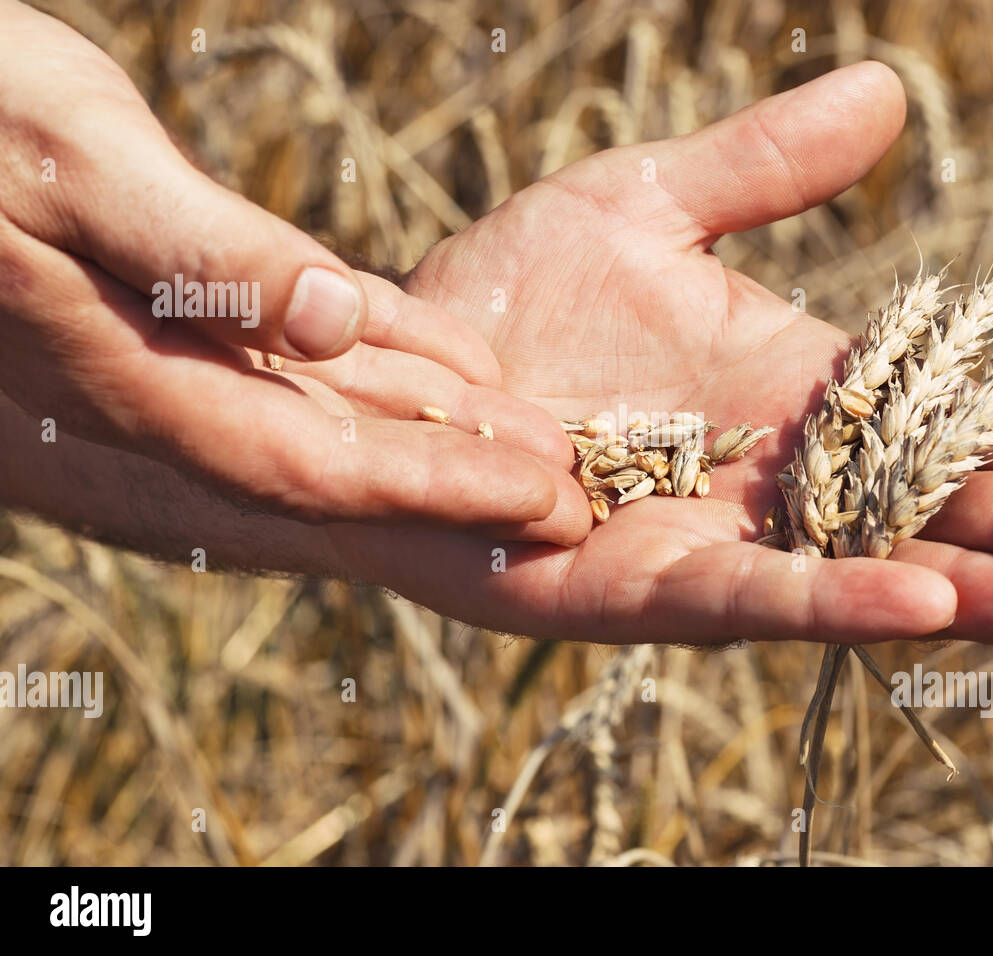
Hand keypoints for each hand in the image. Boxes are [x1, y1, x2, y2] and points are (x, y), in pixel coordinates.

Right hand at [0, 1, 586, 538]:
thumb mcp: (75, 163)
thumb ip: (200, 252)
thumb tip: (327, 327)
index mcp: (136, 380)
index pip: (319, 468)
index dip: (435, 489)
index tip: (542, 498)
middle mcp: (161, 397)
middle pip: (341, 467)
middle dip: (457, 485)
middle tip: (575, 495)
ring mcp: (170, 364)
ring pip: (330, 417)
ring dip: (434, 434)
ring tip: (535, 440)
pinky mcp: (179, 317)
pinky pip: (301, 360)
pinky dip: (383, 362)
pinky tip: (451, 364)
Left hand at [337, 62, 992, 646]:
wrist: (381, 361)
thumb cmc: (509, 293)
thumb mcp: (647, 205)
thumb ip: (763, 166)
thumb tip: (890, 92)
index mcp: (788, 396)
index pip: (930, 425)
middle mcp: (763, 483)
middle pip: (915, 510)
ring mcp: (706, 542)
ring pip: (853, 573)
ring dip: (963, 588)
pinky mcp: (634, 588)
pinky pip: (747, 600)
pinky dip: (836, 602)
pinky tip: (928, 601)